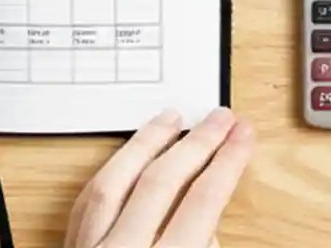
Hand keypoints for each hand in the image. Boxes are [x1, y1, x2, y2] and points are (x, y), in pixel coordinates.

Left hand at [65, 108, 254, 247]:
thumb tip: (206, 214)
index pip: (201, 202)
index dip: (228, 162)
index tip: (244, 136)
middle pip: (160, 183)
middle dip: (197, 144)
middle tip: (221, 118)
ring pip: (113, 182)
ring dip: (146, 143)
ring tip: (172, 116)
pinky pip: (87, 202)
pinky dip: (111, 172)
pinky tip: (129, 154)